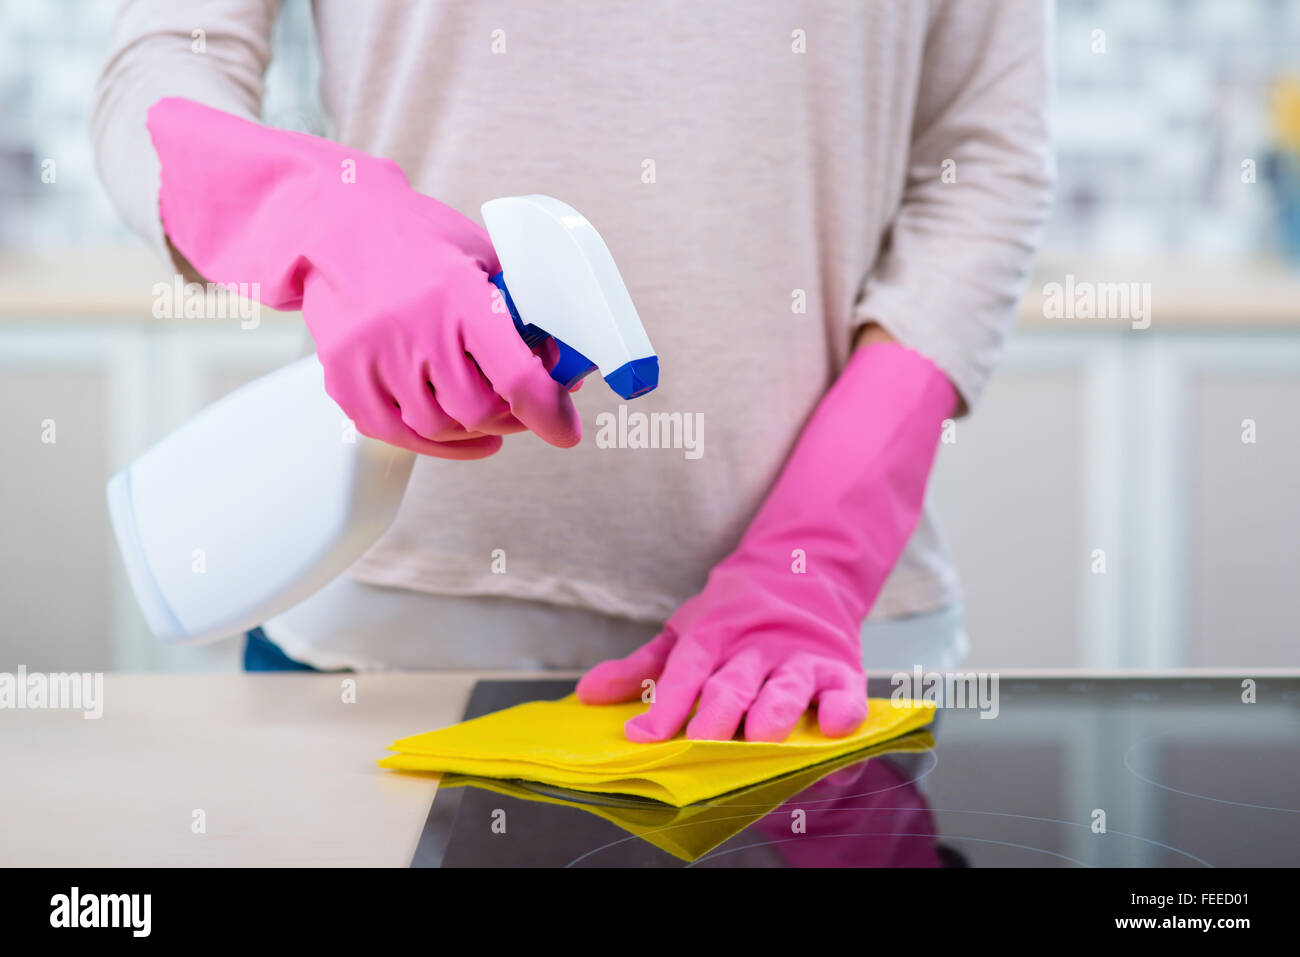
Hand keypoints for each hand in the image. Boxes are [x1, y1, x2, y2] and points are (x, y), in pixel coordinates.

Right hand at [147, 97, 579, 458]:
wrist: (333, 221)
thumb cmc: (416, 237)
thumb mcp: (481, 255)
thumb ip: (519, 308)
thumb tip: (560, 363)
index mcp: (457, 293)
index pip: (515, 376)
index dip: (548, 412)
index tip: (565, 429)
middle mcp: (412, 326)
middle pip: (478, 411)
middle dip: (511, 416)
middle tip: (524, 408)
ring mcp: (371, 354)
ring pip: (437, 428)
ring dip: (471, 428)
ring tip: (487, 412)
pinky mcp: (343, 374)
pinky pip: (394, 432)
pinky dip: (431, 440)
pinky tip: (454, 431)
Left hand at [577, 559, 867, 742]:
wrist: (801, 570)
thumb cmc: (733, 618)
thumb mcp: (685, 632)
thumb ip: (641, 668)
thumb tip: (587, 694)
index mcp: (713, 637)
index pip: (685, 670)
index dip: (664, 704)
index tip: (640, 736)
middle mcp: (755, 649)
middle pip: (735, 682)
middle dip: (718, 712)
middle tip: (702, 741)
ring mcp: (800, 659)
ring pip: (788, 686)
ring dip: (776, 711)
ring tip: (762, 737)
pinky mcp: (839, 671)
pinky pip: (845, 693)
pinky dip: (843, 710)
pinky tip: (834, 728)